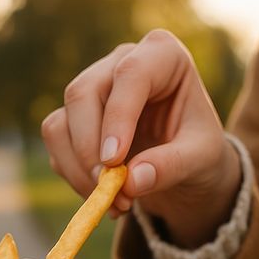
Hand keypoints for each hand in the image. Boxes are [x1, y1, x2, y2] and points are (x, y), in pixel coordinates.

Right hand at [41, 29, 242, 248]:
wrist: (185, 161)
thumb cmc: (198, 148)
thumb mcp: (201, 158)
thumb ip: (172, 166)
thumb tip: (130, 183)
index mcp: (162, 55)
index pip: (131, 74)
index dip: (118, 116)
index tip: (114, 161)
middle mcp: (120, 63)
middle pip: (82, 94)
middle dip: (89, 149)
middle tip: (108, 189)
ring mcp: (92, 89)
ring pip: (59, 123)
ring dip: (78, 169)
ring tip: (114, 202)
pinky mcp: (73, 118)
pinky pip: (57, 146)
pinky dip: (75, 177)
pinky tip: (105, 196)